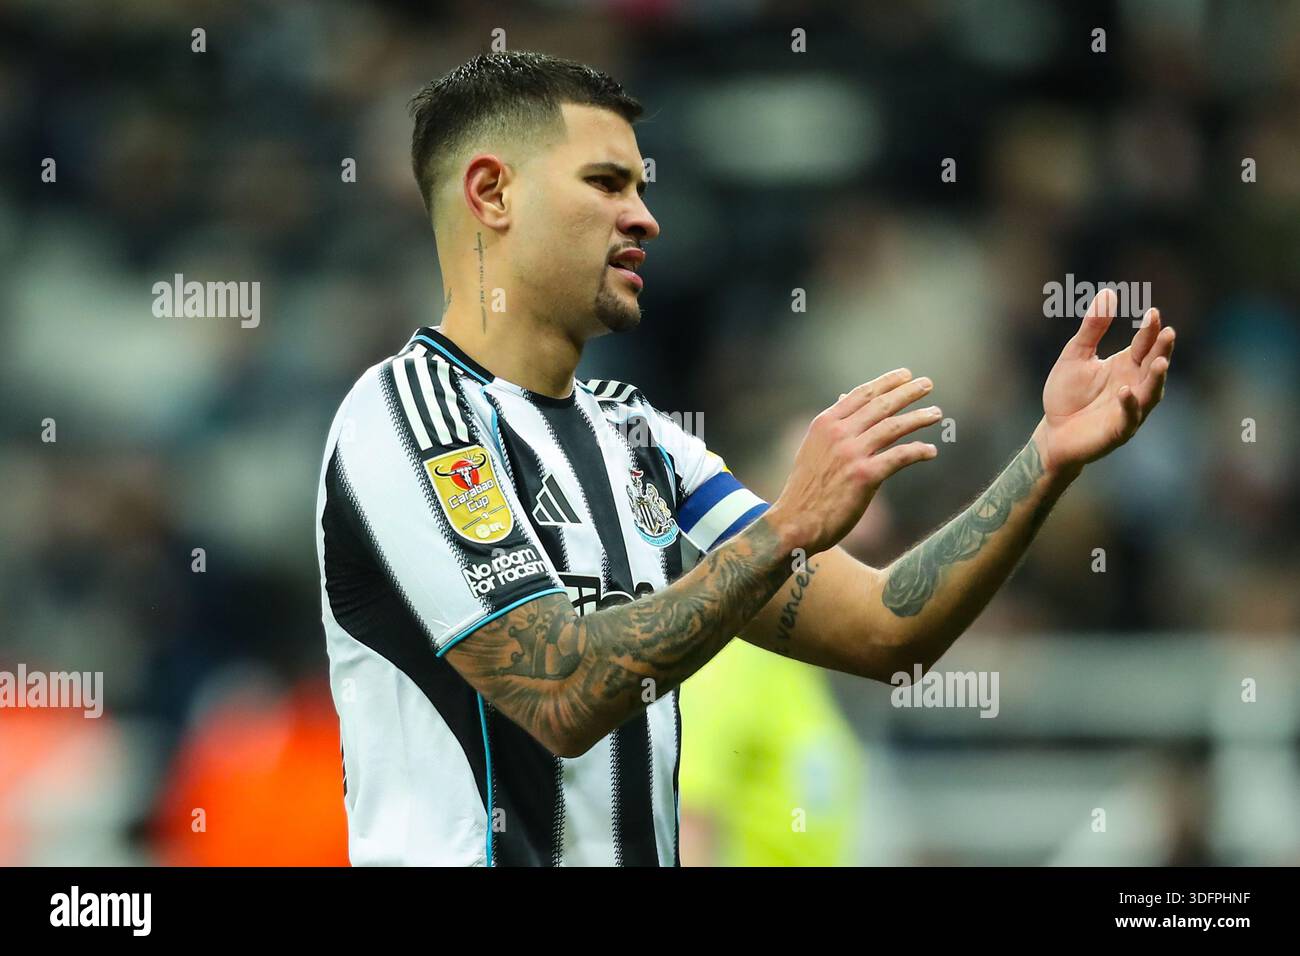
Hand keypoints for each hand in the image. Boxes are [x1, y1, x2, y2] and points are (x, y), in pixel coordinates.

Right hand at [769, 368, 940, 555]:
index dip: (886, 382)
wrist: (794, 522)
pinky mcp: (864, 476)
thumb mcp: (813, 448)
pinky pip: (899, 457)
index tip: (905, 375)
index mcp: (825, 424)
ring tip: (937, 414)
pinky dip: (918, 452)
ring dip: (919, 418)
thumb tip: (843, 398)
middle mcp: (838, 433)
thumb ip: (832, 425)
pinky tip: (931, 451)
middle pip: (880, 405)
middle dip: (907, 392)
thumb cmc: (805, 489)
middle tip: (927, 384)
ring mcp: (851, 453)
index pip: (861, 395)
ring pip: (893, 427)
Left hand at [1034, 288, 1174, 475]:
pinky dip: (1130, 405)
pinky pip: (1129, 418)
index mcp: (1127, 364)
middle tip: (1168, 333)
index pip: (1144, 343)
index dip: (1150, 329)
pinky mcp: (1119, 430)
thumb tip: (1108, 292)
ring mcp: (1130, 408)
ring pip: (1150, 392)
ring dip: (1156, 378)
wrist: (1052, 432)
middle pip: (1153, 365)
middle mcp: (1135, 384)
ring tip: (1160, 362)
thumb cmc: (1067, 394)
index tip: (1153, 313)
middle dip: (1162, 350)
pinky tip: (1126, 391)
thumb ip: (1092, 328)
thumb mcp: (1075, 355)